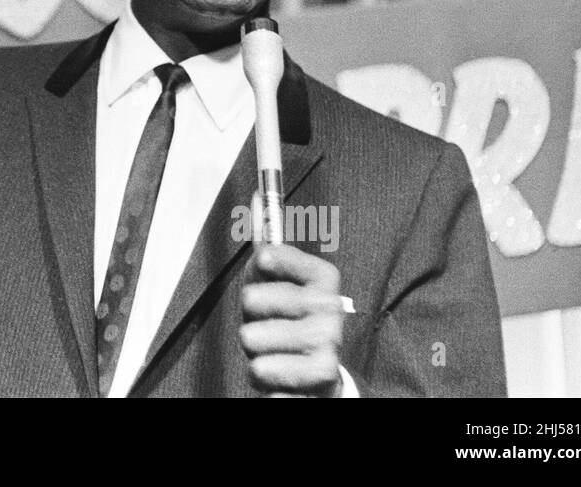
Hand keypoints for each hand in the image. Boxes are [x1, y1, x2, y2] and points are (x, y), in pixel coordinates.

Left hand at [240, 242, 344, 396]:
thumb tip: (256, 197)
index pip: (269, 256)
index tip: (263, 269)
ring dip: (254, 352)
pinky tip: (281, 380)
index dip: (260, 269)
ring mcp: (328, 343)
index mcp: (324, 278)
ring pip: (250, 339)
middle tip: (268, 328)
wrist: (322, 375)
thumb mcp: (278, 282)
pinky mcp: (322, 378)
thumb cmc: (291, 322)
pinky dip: (265, 383)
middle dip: (249, 317)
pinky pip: (263, 374)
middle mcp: (331, 308)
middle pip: (250, 299)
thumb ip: (267, 244)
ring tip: (274, 355)